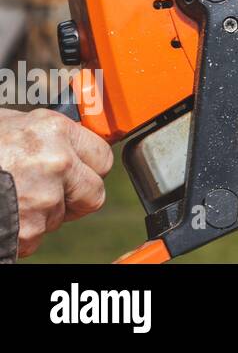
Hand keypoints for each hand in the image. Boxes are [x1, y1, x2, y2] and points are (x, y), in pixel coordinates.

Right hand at [0, 109, 113, 257]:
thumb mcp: (8, 123)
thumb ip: (44, 132)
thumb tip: (67, 139)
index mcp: (55, 131)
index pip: (102, 157)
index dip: (90, 167)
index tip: (80, 171)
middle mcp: (57, 163)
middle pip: (93, 194)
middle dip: (75, 198)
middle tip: (50, 193)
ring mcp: (43, 200)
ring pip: (60, 218)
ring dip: (41, 215)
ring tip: (10, 197)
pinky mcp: (25, 231)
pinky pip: (34, 239)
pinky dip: (20, 233)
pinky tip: (1, 213)